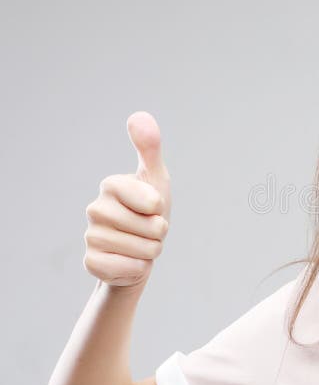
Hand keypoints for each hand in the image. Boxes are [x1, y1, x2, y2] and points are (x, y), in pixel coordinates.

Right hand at [83, 111, 171, 288]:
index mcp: (111, 185)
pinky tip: (129, 261)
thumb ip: (149, 147)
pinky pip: (131, 268)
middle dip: (159, 233)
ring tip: (141, 244)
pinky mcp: (92, 262)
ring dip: (150, 251)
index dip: (161, 208)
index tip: (152, 207)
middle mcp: (95, 208)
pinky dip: (138, 268)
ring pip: (144, 250)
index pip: (153, 201)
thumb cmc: (150, 211)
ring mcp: (91, 236)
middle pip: (152, 227)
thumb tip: (138, 115)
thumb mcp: (156, 178)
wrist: (137, 250)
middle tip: (149, 229)